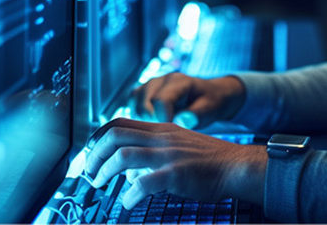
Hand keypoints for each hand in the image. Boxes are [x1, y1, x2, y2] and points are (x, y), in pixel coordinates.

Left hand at [86, 118, 265, 209]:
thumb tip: (128, 172)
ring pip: (123, 156)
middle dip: (95, 154)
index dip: (98, 136)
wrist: (237, 166)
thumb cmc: (209, 161)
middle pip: (114, 136)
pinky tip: (127, 202)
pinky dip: (129, 194)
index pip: (119, 122)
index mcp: (161, 129)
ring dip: (104, 171)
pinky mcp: (175, 174)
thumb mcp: (178, 145)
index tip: (90, 151)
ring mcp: (167, 155)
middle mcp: (161, 138)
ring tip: (100, 184)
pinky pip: (143, 183)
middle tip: (90, 172)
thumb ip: (153, 152)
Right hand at [128, 73, 245, 127]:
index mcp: (178, 81)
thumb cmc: (209, 103)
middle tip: (167, 136)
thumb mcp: (210, 109)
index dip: (163, 120)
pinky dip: (137, 121)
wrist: (208, 95)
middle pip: (144, 105)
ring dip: (144, 123)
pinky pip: (131, 108)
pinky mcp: (141, 94)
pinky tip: (151, 129)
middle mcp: (159, 80)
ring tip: (160, 132)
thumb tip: (182, 122)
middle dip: (154, 125)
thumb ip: (196, 115)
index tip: (171, 134)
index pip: (161, 100)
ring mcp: (148, 86)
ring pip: (134, 107)